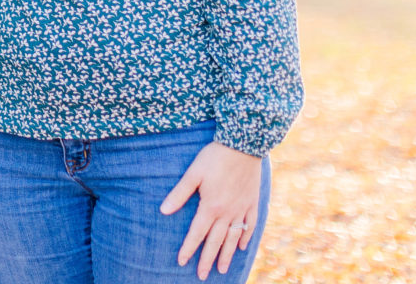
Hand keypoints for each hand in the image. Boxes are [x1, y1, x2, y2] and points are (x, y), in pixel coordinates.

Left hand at [159, 141, 261, 279]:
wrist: (244, 145)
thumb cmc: (214, 157)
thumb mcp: (193, 173)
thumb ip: (179, 194)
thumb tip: (163, 211)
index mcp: (210, 206)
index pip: (197, 233)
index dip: (189, 248)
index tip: (182, 262)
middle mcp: (227, 212)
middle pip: (216, 241)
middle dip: (208, 259)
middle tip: (201, 275)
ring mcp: (242, 209)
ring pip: (233, 238)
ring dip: (227, 255)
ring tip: (222, 270)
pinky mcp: (253, 202)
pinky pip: (250, 225)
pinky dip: (245, 237)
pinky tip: (241, 246)